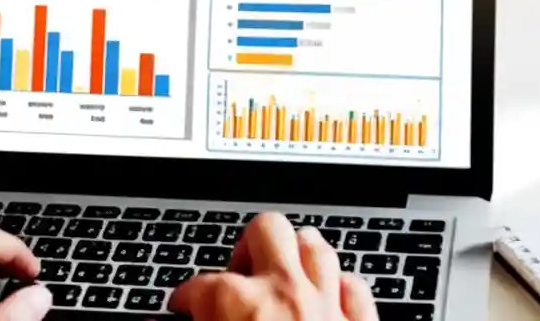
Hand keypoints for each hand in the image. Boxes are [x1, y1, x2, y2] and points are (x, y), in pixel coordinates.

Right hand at [170, 213, 376, 320]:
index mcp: (239, 304)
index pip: (198, 285)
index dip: (185, 297)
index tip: (184, 306)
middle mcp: (285, 294)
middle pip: (265, 231)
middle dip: (247, 248)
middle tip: (237, 274)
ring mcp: (327, 307)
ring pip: (315, 247)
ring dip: (296, 255)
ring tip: (281, 271)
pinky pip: (355, 288)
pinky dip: (340, 287)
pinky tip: (328, 295)